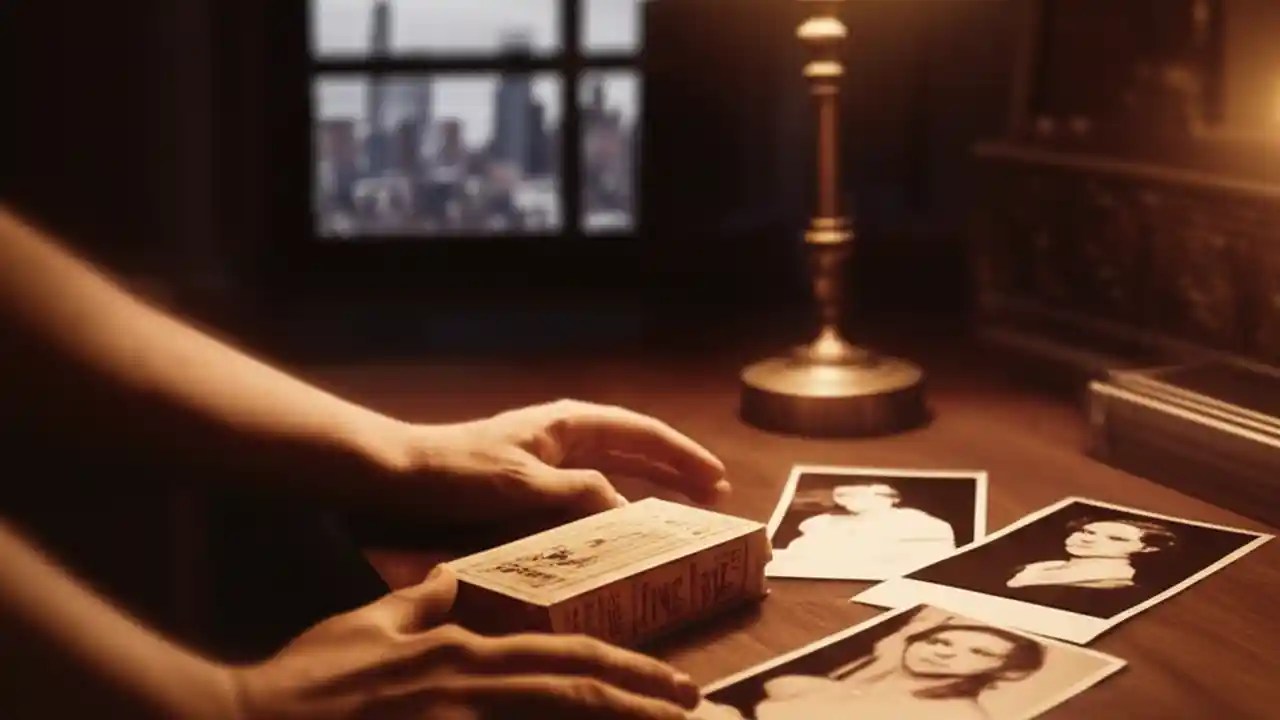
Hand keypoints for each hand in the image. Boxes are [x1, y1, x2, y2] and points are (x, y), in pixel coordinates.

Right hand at [231, 564, 700, 719]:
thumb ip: (422, 601)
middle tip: (693, 711)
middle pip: (572, 693)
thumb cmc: (309, 679)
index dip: (626, 669)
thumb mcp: (370, 625)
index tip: (673, 682)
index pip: (563, 656)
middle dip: (639, 704)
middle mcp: (469, 691)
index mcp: (463, 655)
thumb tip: (454, 578)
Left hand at [387, 399, 729, 528]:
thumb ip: (576, 494)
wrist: (400, 477)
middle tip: (713, 495)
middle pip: (634, 448)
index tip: (715, 477)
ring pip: (615, 468)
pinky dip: (615, 502)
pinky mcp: (532, 482)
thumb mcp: (521, 484)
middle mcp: (565, 436)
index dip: (681, 454)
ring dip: (649, 485)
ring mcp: (549, 458)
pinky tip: (622, 523)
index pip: (641, 433)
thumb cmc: (458, 472)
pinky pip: (589, 489)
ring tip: (681, 508)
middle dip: (674, 468)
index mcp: (569, 424)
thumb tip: (625, 508)